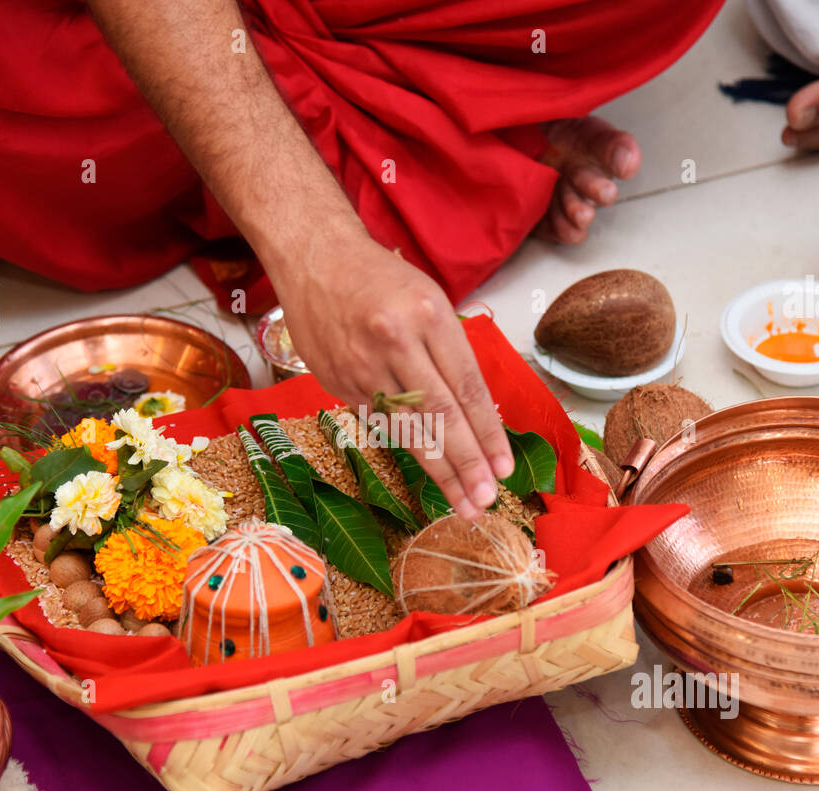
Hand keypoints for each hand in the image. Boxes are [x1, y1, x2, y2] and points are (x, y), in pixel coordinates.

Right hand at [274, 239, 513, 519]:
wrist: (314, 258)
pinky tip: (426, 472)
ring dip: (439, 471)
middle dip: (466, 465)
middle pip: (439, 416)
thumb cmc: (381, 278)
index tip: (503, 468)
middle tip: (485, 501)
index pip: (466, 388)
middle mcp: (395, 341)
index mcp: (428, 315)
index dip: (487, 435)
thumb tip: (476, 415)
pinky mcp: (338, 381)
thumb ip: (451, 353)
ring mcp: (362, 365)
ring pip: (407, 429)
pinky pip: (379, 421)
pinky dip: (405, 447)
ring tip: (461, 503)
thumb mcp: (430, 299)